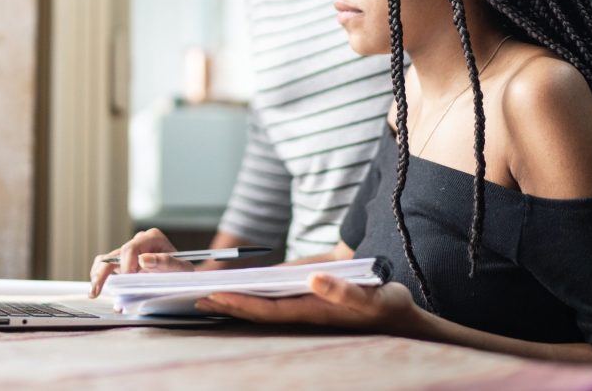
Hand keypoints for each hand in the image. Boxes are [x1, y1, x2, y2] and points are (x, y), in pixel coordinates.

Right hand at [88, 227, 192, 297]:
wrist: (183, 278)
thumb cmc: (183, 272)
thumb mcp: (181, 268)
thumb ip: (165, 262)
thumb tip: (143, 260)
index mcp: (152, 238)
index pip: (131, 248)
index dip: (126, 264)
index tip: (128, 278)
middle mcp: (138, 243)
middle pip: (115, 254)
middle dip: (104, 272)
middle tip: (98, 289)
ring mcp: (128, 253)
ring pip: (106, 260)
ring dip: (98, 275)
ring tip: (94, 291)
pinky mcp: (122, 264)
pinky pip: (104, 266)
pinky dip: (99, 277)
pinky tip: (97, 289)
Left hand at [194, 274, 424, 336]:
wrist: (398, 312)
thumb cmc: (386, 305)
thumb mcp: (372, 297)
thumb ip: (344, 291)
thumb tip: (314, 280)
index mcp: (312, 312)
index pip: (268, 309)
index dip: (240, 304)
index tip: (215, 296)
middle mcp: (300, 311)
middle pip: (254, 307)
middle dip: (224, 302)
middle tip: (193, 296)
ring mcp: (299, 305)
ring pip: (258, 302)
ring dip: (230, 297)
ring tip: (199, 291)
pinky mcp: (302, 296)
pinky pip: (268, 294)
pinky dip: (246, 289)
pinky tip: (229, 285)